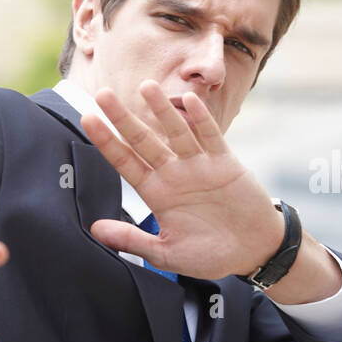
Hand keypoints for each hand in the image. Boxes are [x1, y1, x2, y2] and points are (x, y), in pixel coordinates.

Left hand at [80, 79, 283, 280]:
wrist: (254, 252)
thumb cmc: (210, 256)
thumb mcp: (166, 253)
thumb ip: (132, 240)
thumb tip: (94, 230)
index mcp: (157, 193)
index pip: (125, 162)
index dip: (107, 142)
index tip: (87, 119)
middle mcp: (174, 174)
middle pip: (143, 140)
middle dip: (123, 118)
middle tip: (102, 94)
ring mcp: (199, 166)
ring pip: (176, 132)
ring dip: (161, 110)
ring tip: (146, 86)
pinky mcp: (225, 164)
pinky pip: (210, 137)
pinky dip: (201, 119)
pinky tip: (189, 101)